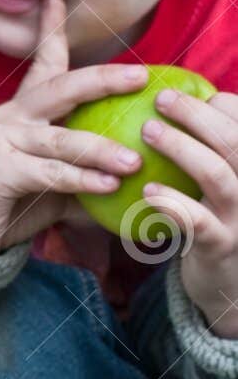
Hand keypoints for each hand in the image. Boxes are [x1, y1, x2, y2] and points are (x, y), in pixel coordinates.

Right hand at [0, 0, 148, 255]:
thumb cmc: (9, 200)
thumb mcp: (53, 181)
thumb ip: (84, 171)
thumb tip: (134, 177)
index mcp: (24, 111)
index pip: (41, 64)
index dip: (49, 31)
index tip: (55, 1)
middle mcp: (11, 116)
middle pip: (60, 88)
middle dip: (102, 80)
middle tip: (138, 77)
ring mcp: (2, 139)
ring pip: (60, 138)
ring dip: (100, 149)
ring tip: (133, 159)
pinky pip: (49, 171)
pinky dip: (80, 179)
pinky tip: (107, 185)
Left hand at [134, 87, 237, 336]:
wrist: (231, 286)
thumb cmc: (218, 219)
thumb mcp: (222, 183)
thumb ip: (212, 149)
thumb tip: (180, 100)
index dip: (226, 103)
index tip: (191, 91)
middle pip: (234, 142)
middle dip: (198, 114)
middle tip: (161, 98)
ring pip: (217, 175)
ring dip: (181, 148)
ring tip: (148, 131)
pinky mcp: (221, 247)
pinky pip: (198, 222)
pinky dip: (174, 204)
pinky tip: (148, 191)